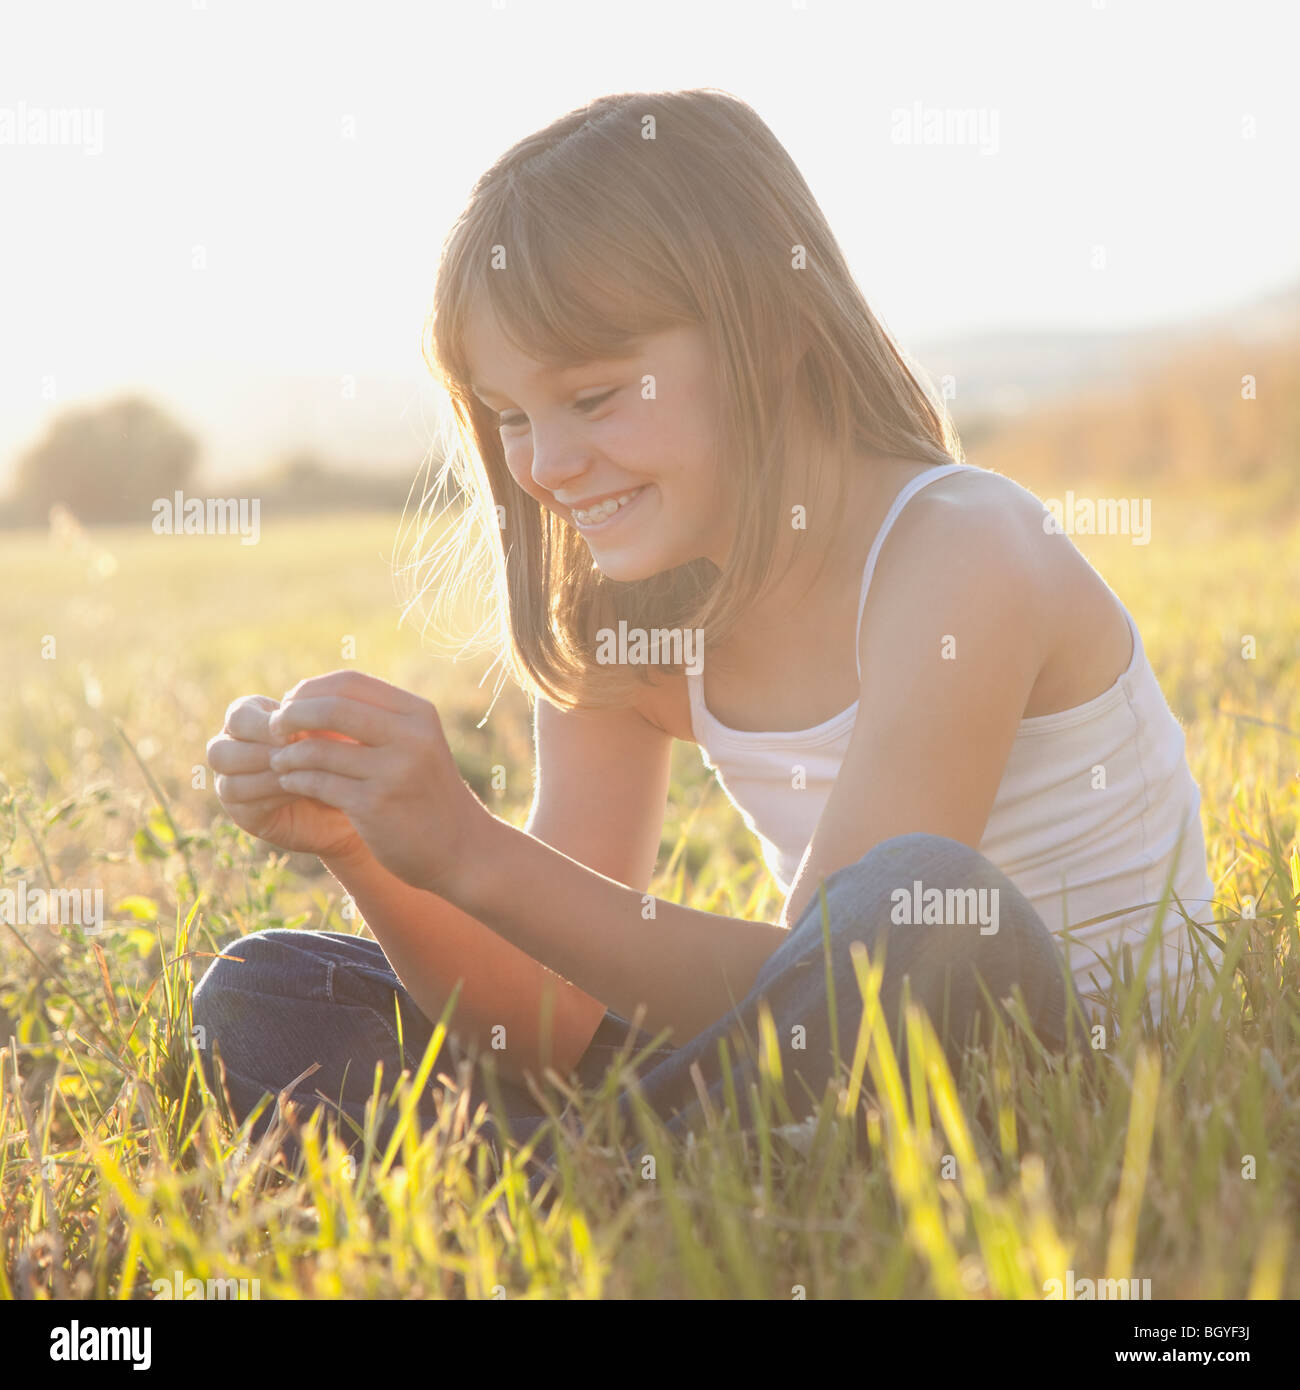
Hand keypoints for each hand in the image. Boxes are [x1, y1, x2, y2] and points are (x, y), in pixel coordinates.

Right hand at [206, 694, 370, 864]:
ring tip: (301, 775)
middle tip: (293, 758)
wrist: (349, 796)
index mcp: (247, 719)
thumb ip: (316, 720)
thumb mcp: (329, 733)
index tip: (294, 736)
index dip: (263, 726)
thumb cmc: (337, 754)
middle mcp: (229, 749)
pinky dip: (273, 794)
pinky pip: (242, 802)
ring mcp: (229, 782)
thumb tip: (314, 710)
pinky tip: (302, 790)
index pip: (237, 716)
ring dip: (267, 776)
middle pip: (219, 749)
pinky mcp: (240, 811)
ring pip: (228, 781)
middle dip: (260, 754)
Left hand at [264, 670, 490, 895]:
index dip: (311, 689)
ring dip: (289, 754)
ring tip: (279, 761)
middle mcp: (410, 737)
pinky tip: (290, 782)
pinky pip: (319, 783)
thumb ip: (373, 721)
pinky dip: (296, 780)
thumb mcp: (413, 745)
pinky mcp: (376, 806)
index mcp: (418, 714)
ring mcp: (394, 772)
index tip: (291, 705)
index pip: (350, 682)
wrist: (460, 848)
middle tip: (273, 729)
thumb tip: (308, 699)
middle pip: (332, 708)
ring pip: (319, 749)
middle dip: (293, 715)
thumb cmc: (426, 793)